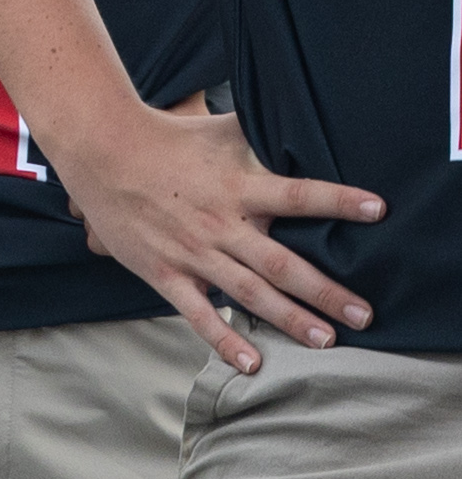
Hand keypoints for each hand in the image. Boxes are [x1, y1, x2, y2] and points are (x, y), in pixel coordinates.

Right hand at [54, 103, 384, 372]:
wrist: (102, 149)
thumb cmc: (164, 137)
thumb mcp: (216, 129)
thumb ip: (258, 131)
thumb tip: (297, 116)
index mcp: (236, 186)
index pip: (297, 195)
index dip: (338, 200)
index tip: (378, 209)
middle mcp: (220, 224)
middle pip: (282, 264)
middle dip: (326, 291)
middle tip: (364, 315)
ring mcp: (192, 253)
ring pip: (249, 293)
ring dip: (290, 319)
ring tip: (326, 340)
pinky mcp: (164, 272)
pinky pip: (197, 313)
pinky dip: (224, 340)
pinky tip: (252, 363)